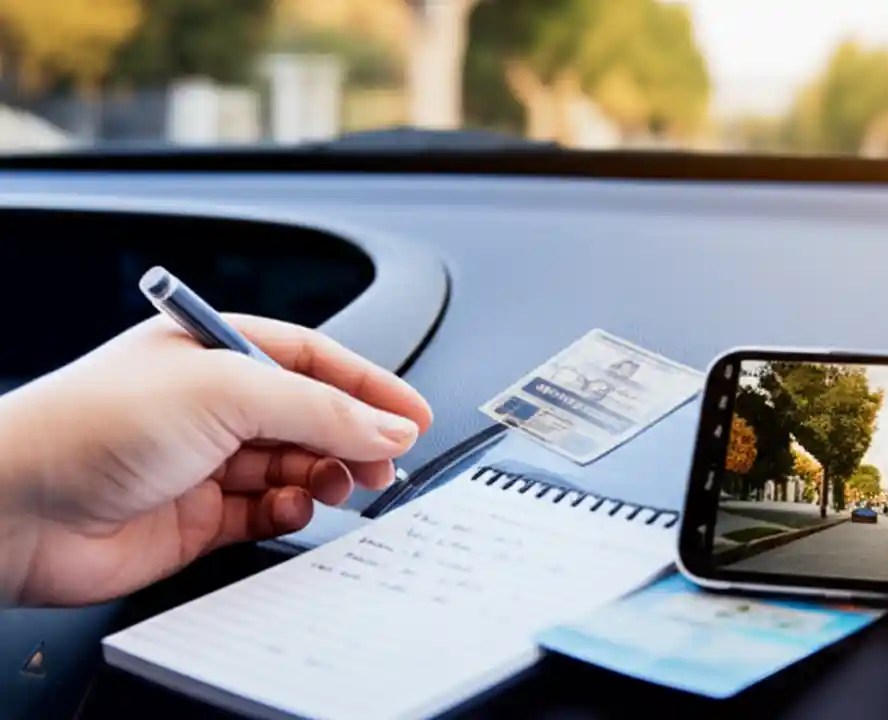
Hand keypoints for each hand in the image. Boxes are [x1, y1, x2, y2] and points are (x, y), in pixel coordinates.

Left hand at [0, 315, 431, 605]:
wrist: (14, 509)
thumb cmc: (90, 425)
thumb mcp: (226, 392)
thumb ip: (319, 410)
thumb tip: (387, 425)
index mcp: (215, 350)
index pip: (314, 361)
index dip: (369, 386)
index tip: (413, 415)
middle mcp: (212, 403)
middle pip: (310, 416)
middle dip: (354, 437)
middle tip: (386, 461)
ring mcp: (205, 461)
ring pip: (294, 466)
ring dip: (326, 475)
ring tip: (343, 485)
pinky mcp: (197, 517)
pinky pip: (266, 513)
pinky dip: (290, 513)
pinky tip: (292, 509)